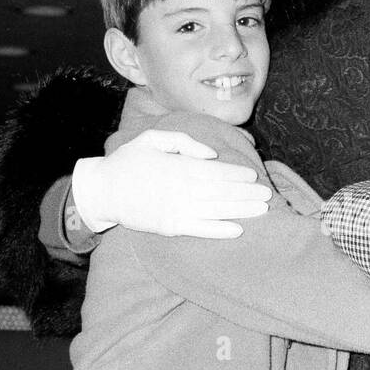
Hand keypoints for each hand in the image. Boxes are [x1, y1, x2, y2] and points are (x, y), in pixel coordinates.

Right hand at [72, 129, 271, 238]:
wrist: (103, 190)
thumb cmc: (129, 161)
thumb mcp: (152, 139)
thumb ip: (183, 142)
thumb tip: (211, 154)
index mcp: (178, 166)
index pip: (216, 171)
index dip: (237, 174)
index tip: (253, 176)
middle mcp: (181, 188)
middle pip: (222, 191)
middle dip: (247, 193)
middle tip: (267, 195)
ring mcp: (177, 209)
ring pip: (216, 210)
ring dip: (241, 211)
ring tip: (261, 210)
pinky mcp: (170, 227)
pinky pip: (200, 229)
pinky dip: (219, 230)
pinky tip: (237, 230)